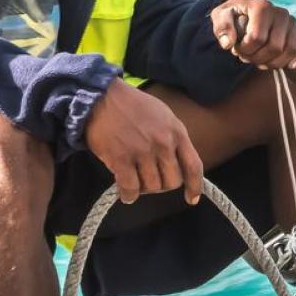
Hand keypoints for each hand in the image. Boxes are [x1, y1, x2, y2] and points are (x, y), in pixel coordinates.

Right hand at [84, 79, 203, 205]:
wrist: (101, 96)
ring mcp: (143, 151)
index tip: (191, 198)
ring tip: (134, 181)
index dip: (194, 186)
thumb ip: (173, 137)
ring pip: (152, 187)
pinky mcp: (122, 158)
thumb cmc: (132, 105)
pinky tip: (125, 193)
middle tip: (149, 180)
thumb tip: (176, 162)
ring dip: (143, 189)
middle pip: (172, 181)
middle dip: (162, 186)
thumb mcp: (163, 115)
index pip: (193, 166)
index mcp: (176, 131)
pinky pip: (131, 188)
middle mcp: (163, 143)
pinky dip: (128, 195)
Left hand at [210, 0, 295, 69]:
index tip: (237, 49)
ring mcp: (293, 23)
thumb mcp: (221, 16)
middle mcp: (281, 13)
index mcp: (262, 6)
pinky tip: (288, 65)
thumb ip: (222, 27)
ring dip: (274, 63)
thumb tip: (228, 43)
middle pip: (275, 47)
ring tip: (260, 61)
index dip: (245, 50)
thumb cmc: (234, 15)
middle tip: (247, 57)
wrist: (249, 12)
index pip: (257, 38)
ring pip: (290, 51)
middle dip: (258, 58)